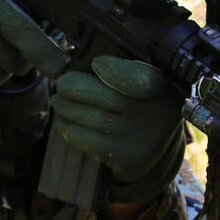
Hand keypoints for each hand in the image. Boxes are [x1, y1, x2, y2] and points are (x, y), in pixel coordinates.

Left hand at [51, 56, 185, 201]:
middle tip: (61, 84)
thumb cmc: (145, 103)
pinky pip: (88, 140)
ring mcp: (136, 137)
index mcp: (161, 88)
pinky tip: (63, 123)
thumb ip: (127, 70)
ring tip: (58, 102)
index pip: (139, 77)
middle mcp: (152, 114)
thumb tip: (87, 66)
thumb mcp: (150, 82)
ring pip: (92, 118)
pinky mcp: (123, 157)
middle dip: (76, 88)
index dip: (115, 69)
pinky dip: (70, 130)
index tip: (96, 62)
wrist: (159, 147)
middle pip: (106, 97)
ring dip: (67, 109)